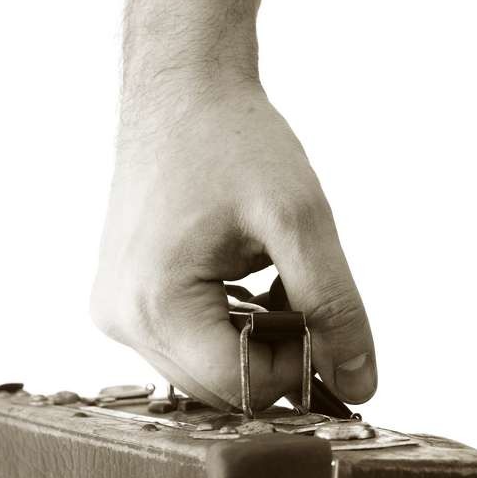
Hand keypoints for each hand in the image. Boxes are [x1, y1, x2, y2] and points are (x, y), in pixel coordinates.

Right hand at [91, 82, 375, 411]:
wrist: (182, 86)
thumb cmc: (233, 138)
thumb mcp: (301, 221)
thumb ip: (335, 307)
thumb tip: (361, 384)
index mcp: (155, 306)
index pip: (241, 388)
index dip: (297, 368)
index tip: (323, 317)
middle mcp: (122, 321)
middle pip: (221, 391)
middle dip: (274, 356)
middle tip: (298, 289)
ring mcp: (115, 315)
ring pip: (206, 375)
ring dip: (253, 343)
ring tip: (269, 275)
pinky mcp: (122, 305)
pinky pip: (188, 348)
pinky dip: (228, 329)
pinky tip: (243, 279)